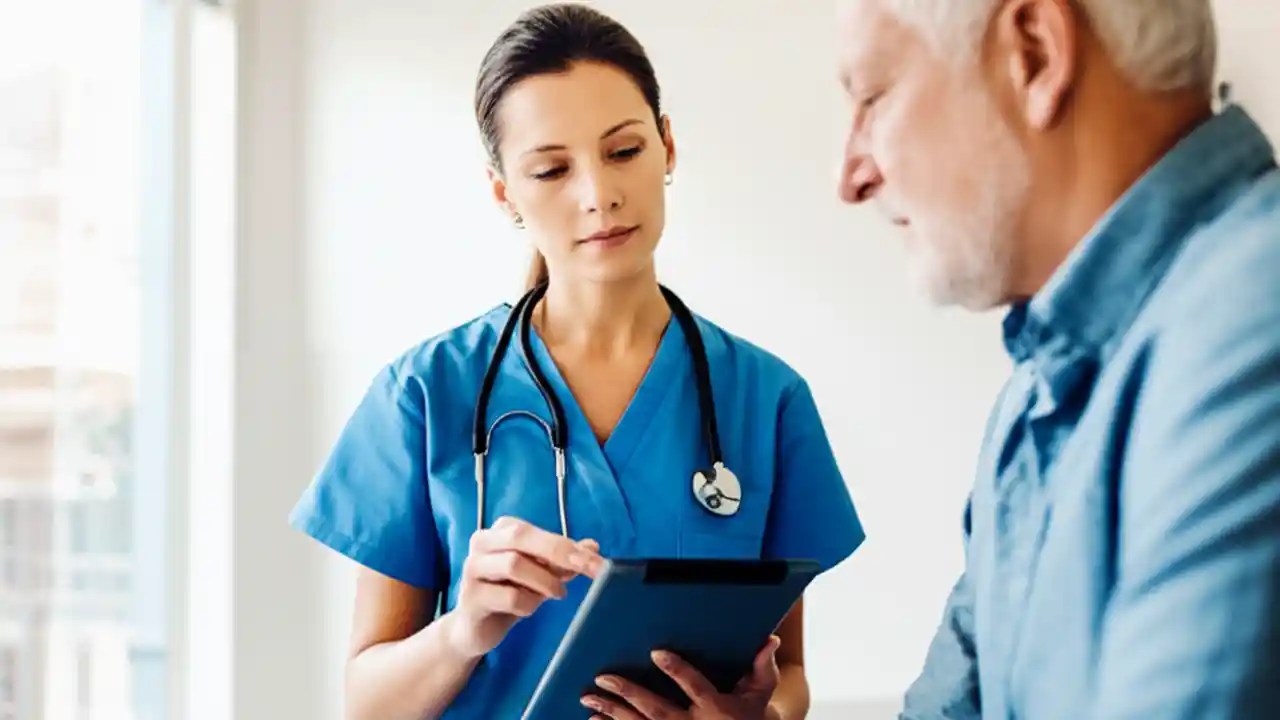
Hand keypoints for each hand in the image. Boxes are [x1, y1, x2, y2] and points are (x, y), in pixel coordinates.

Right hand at [445, 516, 603, 658]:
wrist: (474, 629)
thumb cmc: (509, 594)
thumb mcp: (540, 574)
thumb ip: (563, 560)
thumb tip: (593, 546)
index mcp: (501, 530)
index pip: (538, 532)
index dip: (569, 545)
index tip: (597, 561)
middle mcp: (482, 543)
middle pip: (522, 537)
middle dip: (560, 554)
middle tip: (589, 570)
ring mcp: (473, 569)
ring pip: (514, 564)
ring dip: (544, 581)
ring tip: (557, 594)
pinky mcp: (470, 598)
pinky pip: (508, 597)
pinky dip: (528, 604)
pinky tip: (528, 609)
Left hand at [581, 635, 781, 719]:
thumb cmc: (752, 715)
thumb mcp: (761, 693)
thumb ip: (762, 666)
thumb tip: (770, 638)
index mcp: (718, 709)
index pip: (695, 687)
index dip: (677, 671)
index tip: (656, 652)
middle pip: (658, 711)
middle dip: (630, 693)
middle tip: (604, 676)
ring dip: (613, 713)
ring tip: (588, 697)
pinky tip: (595, 719)